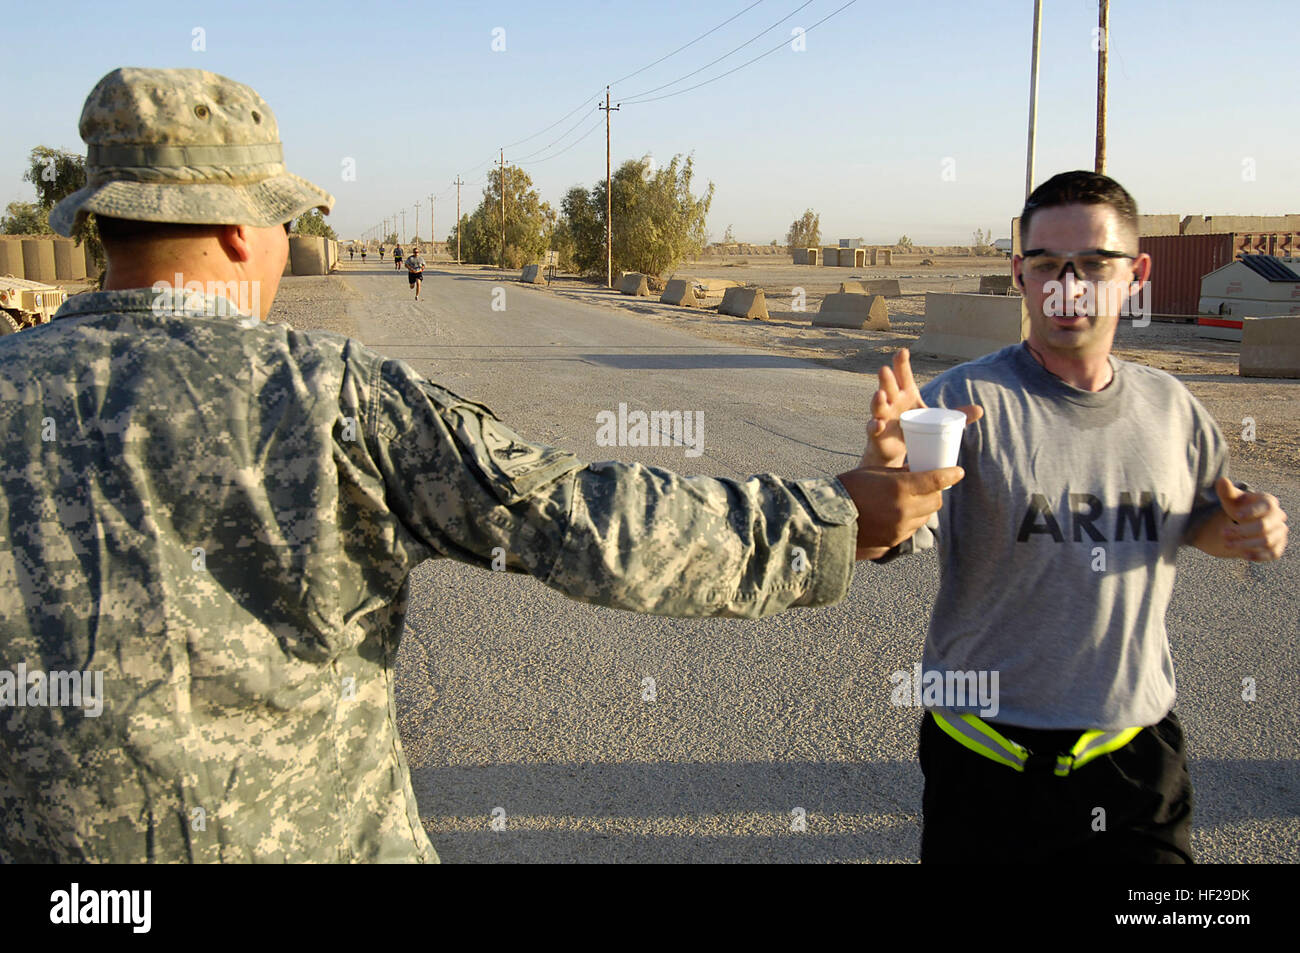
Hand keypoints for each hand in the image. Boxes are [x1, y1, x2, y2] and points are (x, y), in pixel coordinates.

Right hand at [835, 465, 965, 559]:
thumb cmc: (847, 490)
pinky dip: (910, 520)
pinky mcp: (894, 541)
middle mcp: (904, 510)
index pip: (935, 481)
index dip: (950, 474)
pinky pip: (911, 529)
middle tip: (931, 486)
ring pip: (925, 517)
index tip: (958, 471)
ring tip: (911, 500)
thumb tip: (918, 471)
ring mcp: (900, 528)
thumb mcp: (873, 473)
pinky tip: (898, 514)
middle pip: (935, 501)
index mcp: (900, 488)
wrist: (825, 520)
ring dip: (923, 507)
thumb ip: (899, 474)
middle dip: (936, 492)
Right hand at [862, 348, 982, 467]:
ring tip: (880, 395)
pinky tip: (877, 424)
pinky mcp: (876, 432)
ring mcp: (882, 415)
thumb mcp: (936, 418)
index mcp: (907, 393)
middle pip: (888, 386)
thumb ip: (957, 414)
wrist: (899, 447)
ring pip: (878, 405)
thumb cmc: (916, 425)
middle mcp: (892, 401)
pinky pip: (873, 428)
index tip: (903, 351)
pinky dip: (874, 426)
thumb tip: (980, 410)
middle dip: (886, 378)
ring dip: (877, 400)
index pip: (903, 375)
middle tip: (884, 369)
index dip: (901, 363)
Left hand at [1215, 477, 1287, 561]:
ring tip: (1227, 544)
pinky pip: (1272, 553)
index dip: (1251, 512)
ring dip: (1245, 544)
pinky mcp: (1278, 547)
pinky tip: (1243, 555)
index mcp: (1269, 502)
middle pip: (1263, 527)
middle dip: (1242, 531)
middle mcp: (1279, 517)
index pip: (1265, 507)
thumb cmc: (1240, 507)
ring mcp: (1280, 533)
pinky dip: (1258, 555)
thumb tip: (1221, 480)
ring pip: (1267, 541)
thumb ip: (1227, 491)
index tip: (1236, 516)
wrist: (1248, 521)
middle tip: (1223, 532)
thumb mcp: (1232, 499)